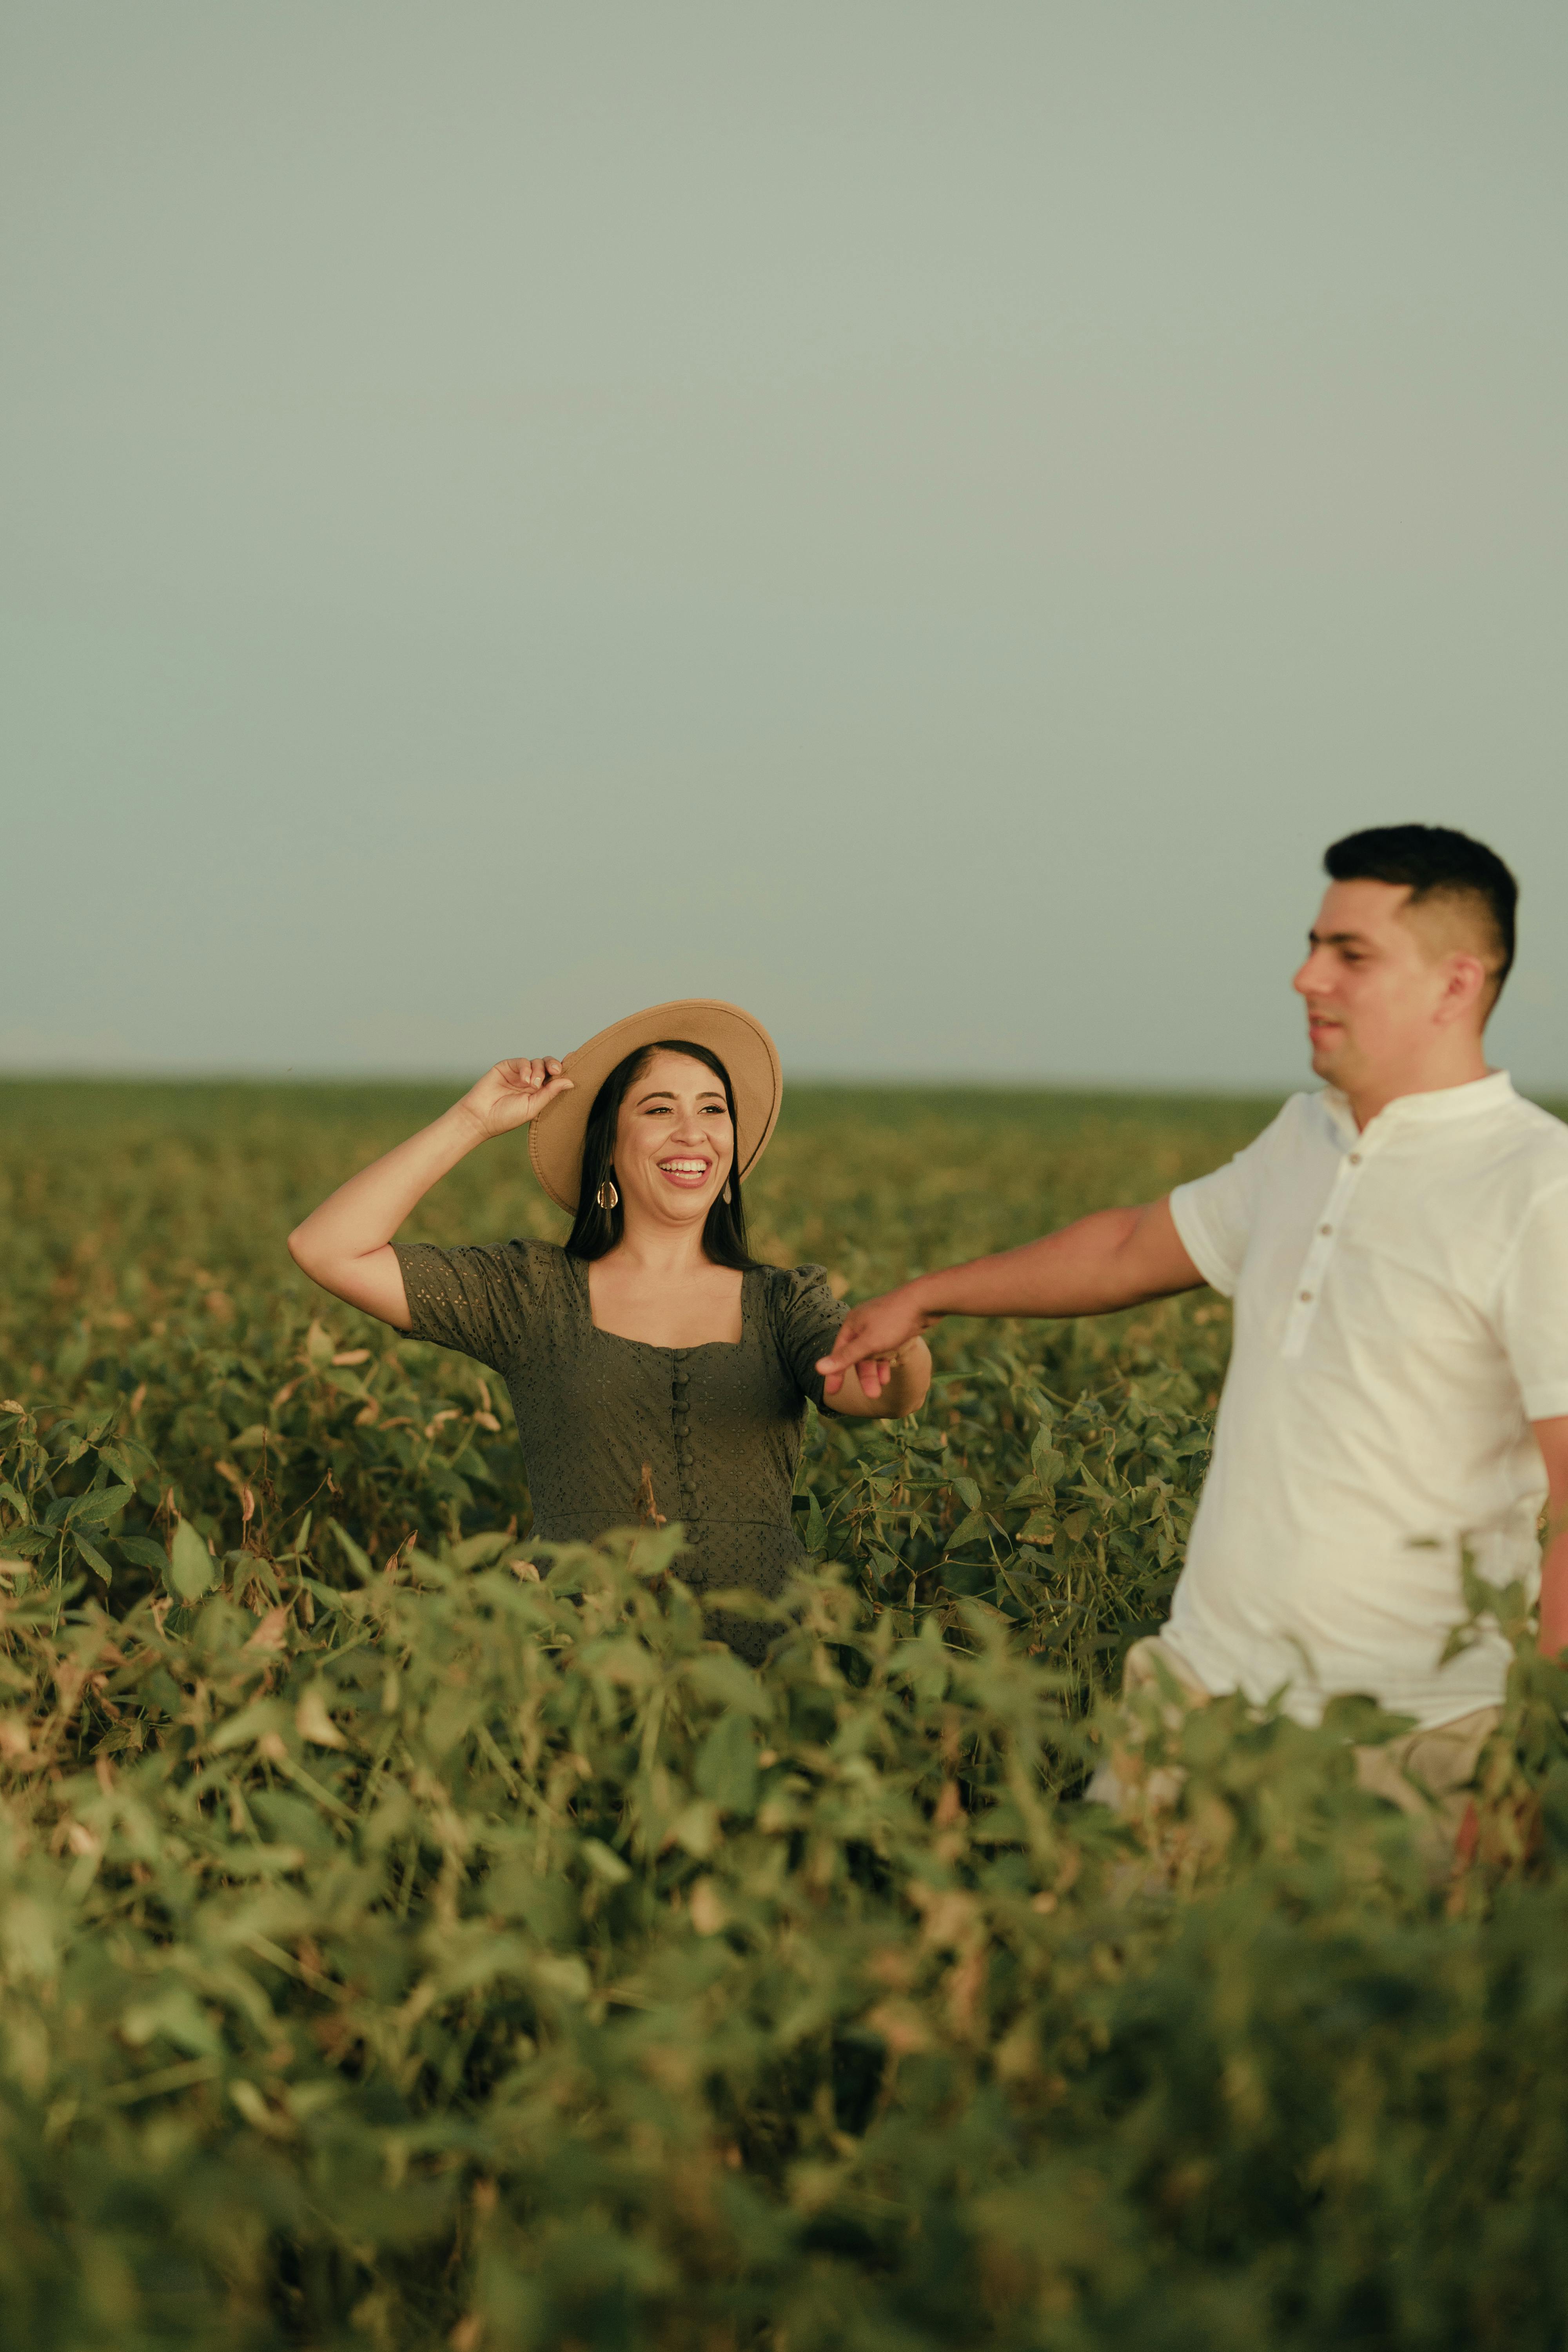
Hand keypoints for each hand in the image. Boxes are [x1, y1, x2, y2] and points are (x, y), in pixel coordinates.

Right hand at [456, 1057, 573, 1140]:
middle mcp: (530, 1081)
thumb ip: (550, 1093)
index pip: (555, 1077)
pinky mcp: (506, 1067)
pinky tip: (524, 1080)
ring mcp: (518, 1073)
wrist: (481, 1117)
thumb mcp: (533, 1107)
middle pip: (548, 1065)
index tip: (573, 1062)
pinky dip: (526, 1068)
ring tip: (533, 1084)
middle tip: (556, 1070)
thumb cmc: (506, 1117)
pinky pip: (522, 1061)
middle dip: (554, 1065)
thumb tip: (570, 1082)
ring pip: (537, 1062)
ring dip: (539, 1071)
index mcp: (539, 1092)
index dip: (564, 1069)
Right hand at [816, 1283, 935, 1398]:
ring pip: (872, 1353)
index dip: (835, 1372)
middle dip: (863, 1376)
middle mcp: (863, 1323)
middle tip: (872, 1395)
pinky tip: (888, 1375)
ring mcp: (878, 1324)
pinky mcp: (893, 1327)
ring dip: (875, 1372)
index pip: (839, 1352)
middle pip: (857, 1355)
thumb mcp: (868, 1343)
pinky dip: (884, 1362)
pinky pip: (883, 1349)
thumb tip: (818, 1368)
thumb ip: (845, 1357)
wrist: (924, 1301)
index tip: (832, 1391)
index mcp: (852, 1324)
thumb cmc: (894, 1321)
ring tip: (881, 1389)